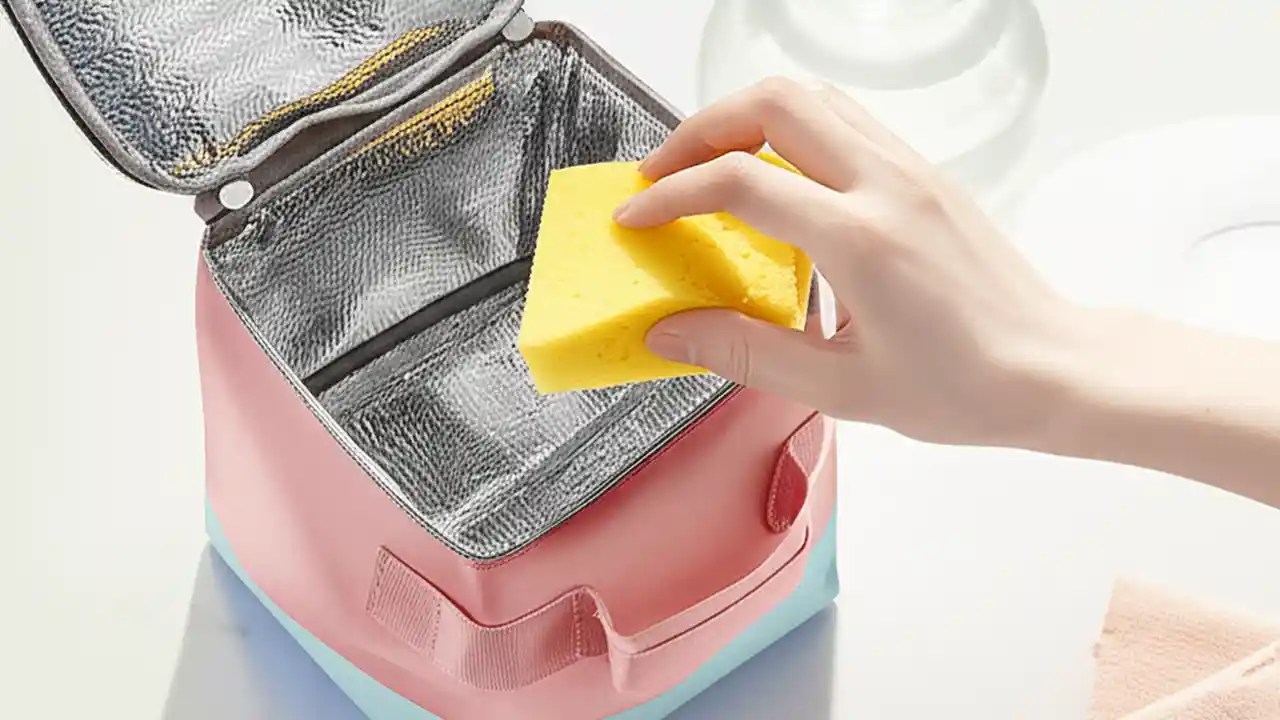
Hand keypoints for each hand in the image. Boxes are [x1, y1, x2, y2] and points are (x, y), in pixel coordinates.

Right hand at [613, 77, 1084, 447]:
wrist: (1052, 369)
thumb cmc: (963, 387)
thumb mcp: (841, 389)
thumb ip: (745, 354)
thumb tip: (670, 333)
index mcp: (862, 240)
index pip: (741, 183)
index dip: (671, 195)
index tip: (635, 217)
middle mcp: (886, 186)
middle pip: (774, 103)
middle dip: (701, 127)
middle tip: (662, 172)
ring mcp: (910, 170)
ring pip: (811, 97)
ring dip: (746, 117)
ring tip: (708, 165)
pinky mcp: (923, 173)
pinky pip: (844, 120)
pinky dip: (790, 130)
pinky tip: (774, 180)